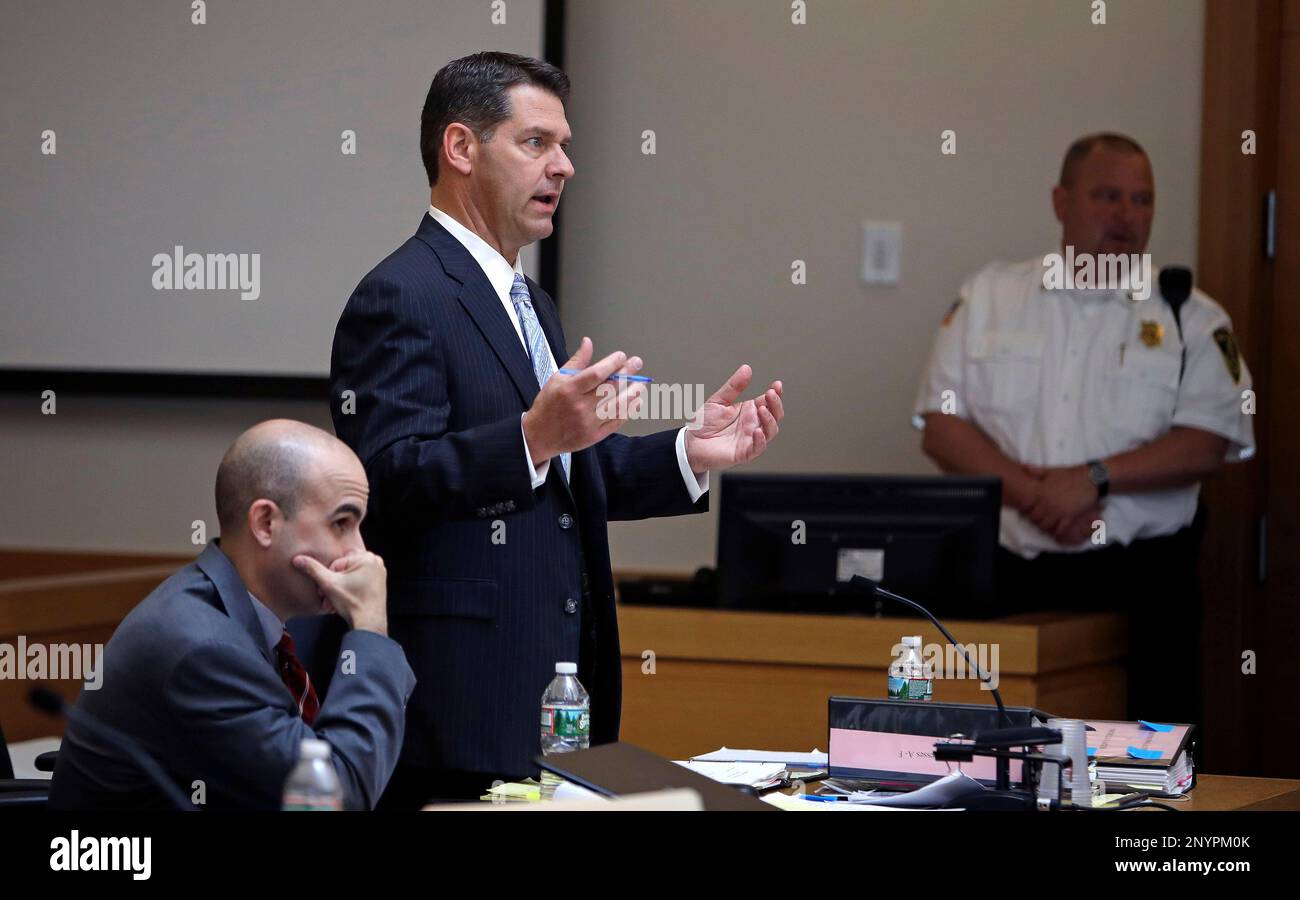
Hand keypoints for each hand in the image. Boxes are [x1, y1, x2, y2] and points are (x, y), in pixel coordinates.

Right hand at [293, 551, 388, 635]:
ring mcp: (379, 572)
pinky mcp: (379, 582)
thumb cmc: (353, 604)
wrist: (369, 624)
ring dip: (340, 588)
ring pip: (350, 576)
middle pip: (344, 569)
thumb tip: (298, 559)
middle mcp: (375, 562)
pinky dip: (350, 588)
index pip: (336, 563)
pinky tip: (345, 600)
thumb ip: (313, 570)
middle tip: (327, 597)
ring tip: (335, 601)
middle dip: (333, 584)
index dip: (327, 578)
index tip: (323, 592)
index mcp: (365, 558)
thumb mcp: (328, 584)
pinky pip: (359, 580)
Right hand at [522, 337, 645, 463]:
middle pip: (610, 388)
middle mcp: (579, 406)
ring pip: (617, 406)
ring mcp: (588, 422)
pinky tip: (636, 401)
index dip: (612, 363)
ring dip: (632, 393)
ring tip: (641, 383)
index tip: (622, 356)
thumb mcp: (557, 378)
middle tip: (637, 363)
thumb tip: (588, 342)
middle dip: (627, 373)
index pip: (596, 374)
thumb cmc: (548, 404)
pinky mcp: (594, 436)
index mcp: (569, 390)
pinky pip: (616, 422)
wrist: (539, 436)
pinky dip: (629, 411)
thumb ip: (576, 362)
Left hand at [683, 365, 783, 473]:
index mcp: (749, 411)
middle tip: (771, 394)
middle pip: (774, 415)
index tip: (777, 385)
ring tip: (763, 409)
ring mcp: (750, 438)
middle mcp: (752, 424)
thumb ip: (734, 386)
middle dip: (776, 404)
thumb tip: (746, 369)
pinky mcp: (744, 452)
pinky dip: (761, 440)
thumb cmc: (704, 424)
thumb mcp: (719, 400)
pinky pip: (758, 448)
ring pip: (770, 431)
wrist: (691, 442)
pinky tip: (758, 431)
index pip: (768, 401)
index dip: (776, 394)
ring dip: (770, 420)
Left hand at [1021, 465, 1099, 540]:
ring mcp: (1058, 510)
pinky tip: (1059, 530)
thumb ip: (1037, 471)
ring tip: (1049, 525)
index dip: (1026, 512)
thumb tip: (1024, 466)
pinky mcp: (1070, 516)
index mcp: (1041, 492)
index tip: (1030, 513)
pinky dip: (1058, 532)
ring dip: (1046, 527)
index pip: (1026, 508)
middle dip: (1035, 521)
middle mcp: (1047, 502)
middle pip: (1035, 519)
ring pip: (1045, 526)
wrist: (1091, 478)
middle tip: (1040, 521)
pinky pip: (1060, 529)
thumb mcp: (1052, 471)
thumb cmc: (1071, 475)